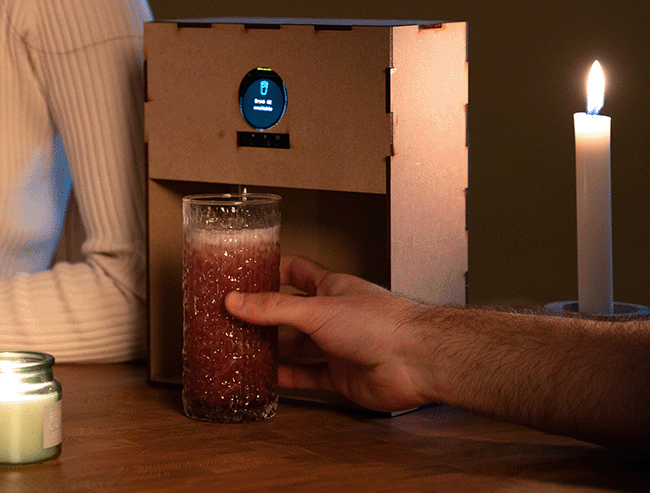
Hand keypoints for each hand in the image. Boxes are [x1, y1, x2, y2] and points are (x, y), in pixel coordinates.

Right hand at [225, 255, 434, 412]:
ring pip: (299, 347)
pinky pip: (310, 376)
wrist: (415, 361)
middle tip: (233, 319)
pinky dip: (290, 378)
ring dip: (274, 349)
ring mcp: (338, 346)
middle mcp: (335, 315)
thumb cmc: (381, 324)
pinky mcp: (342, 376)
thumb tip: (237, 301)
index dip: (273, 271)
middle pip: (292, 314)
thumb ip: (274, 308)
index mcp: (332, 288)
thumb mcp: (317, 310)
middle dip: (265, 317)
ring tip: (243, 349)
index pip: (297, 272)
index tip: (246, 273)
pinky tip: (270, 378)